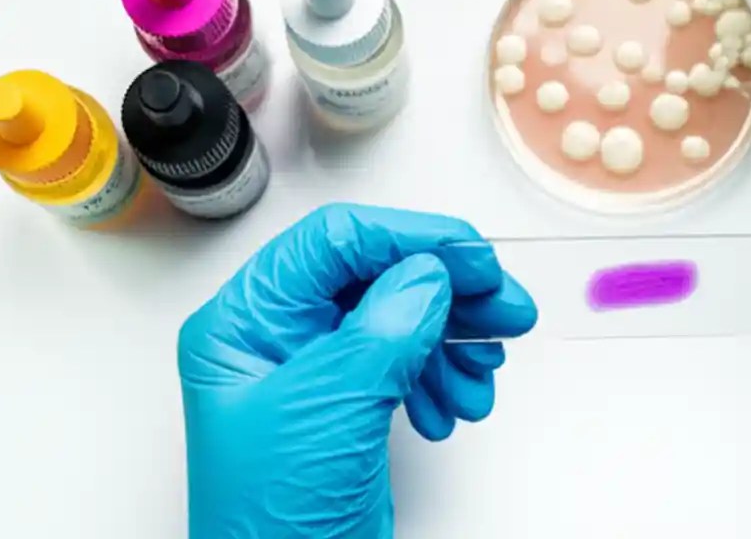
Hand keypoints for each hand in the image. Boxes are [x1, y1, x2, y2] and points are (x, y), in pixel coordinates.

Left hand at [177, 204, 536, 537]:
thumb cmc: (269, 522)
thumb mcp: (329, 412)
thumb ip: (383, 331)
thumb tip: (430, 273)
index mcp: (245, 324)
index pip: (333, 243)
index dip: (409, 239)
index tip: (473, 256)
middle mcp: (276, 339)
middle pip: (375, 277)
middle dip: (447, 294)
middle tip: (505, 311)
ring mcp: (313, 372)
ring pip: (400, 320)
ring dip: (452, 343)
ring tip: (485, 374)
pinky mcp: (347, 405)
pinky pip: (406, 364)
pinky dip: (442, 380)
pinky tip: (456, 407)